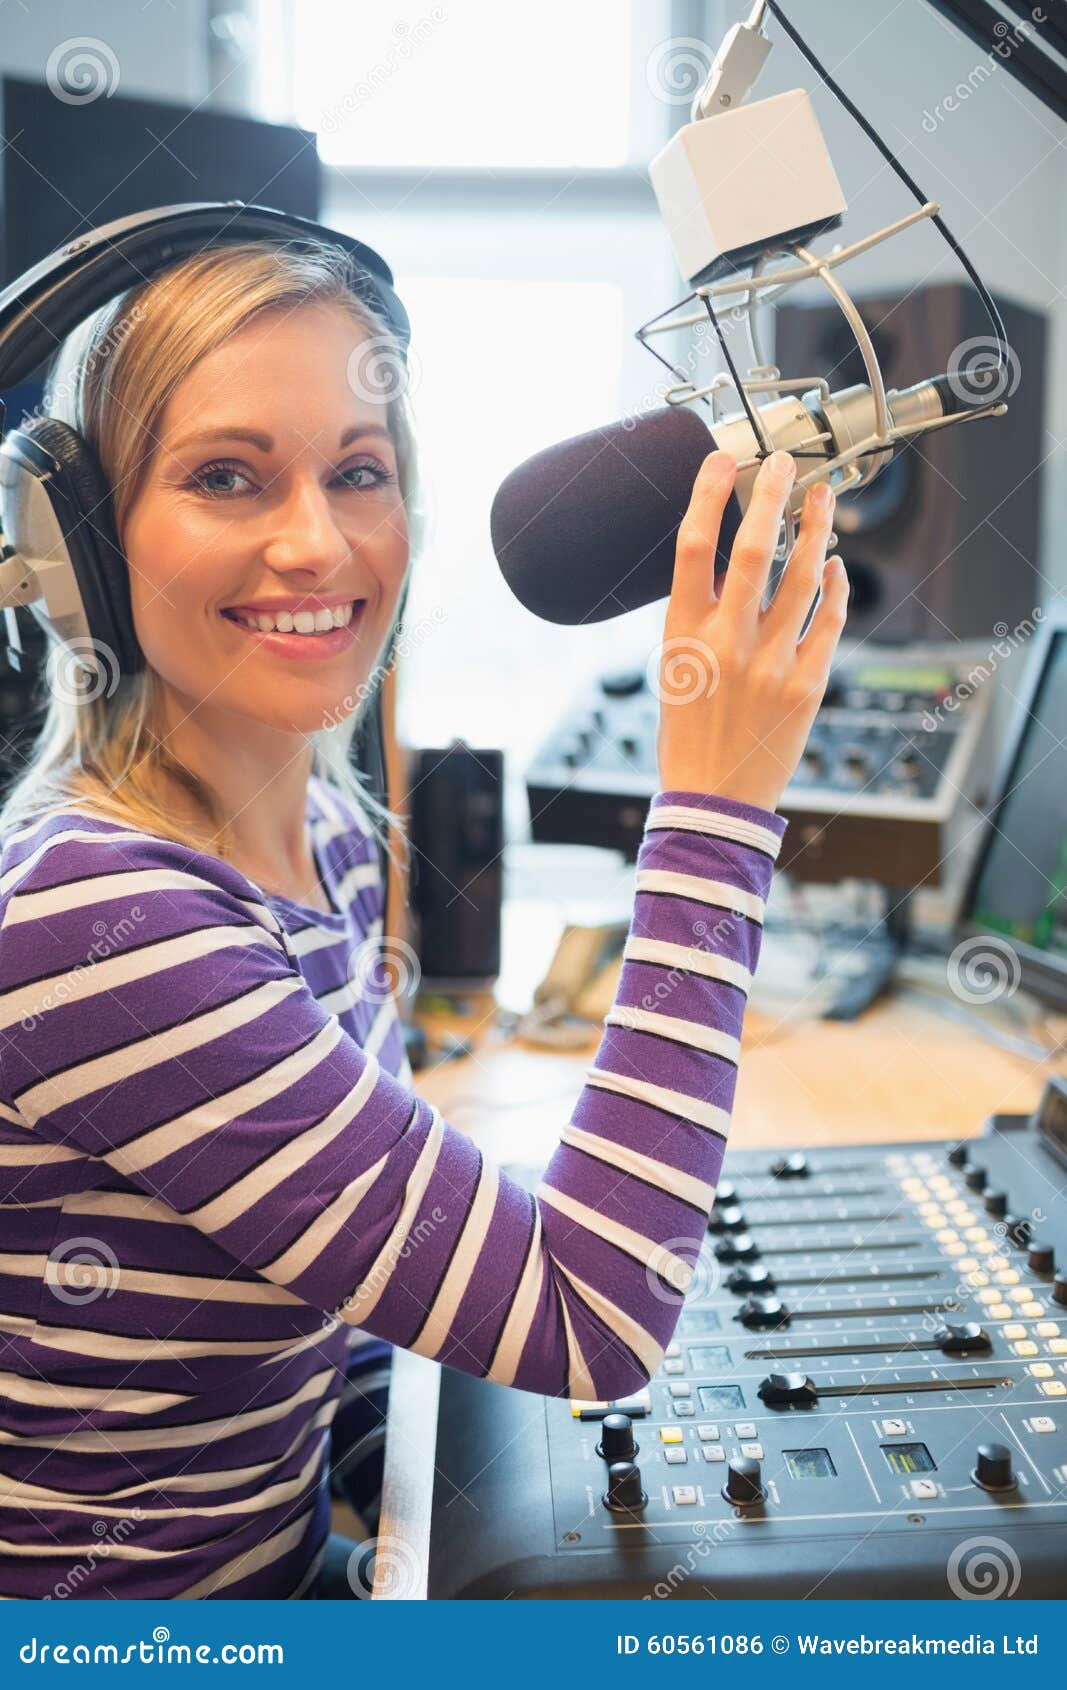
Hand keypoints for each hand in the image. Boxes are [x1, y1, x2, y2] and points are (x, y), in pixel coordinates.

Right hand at [655, 448, 847, 811]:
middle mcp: (727, 642)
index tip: (722, 459)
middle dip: (770, 494)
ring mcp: (771, 661)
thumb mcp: (676, 668)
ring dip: (816, 529)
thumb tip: (728, 565)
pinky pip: (830, 618)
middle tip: (782, 461)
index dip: (707, 495)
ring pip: (803, 575)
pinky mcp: (807, 682)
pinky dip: (836, 585)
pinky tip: (837, 566)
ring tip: (822, 500)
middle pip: (751, 548)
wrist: (714, 798)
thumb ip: (700, 617)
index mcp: (683, 634)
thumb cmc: (689, 734)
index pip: (691, 547)